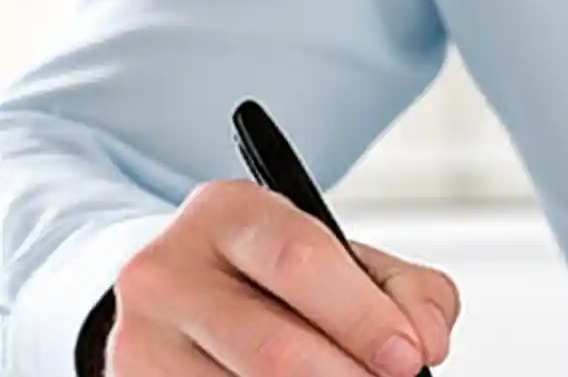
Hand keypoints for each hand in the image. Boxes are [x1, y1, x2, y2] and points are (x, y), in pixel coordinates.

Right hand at [105, 179, 459, 375]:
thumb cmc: (278, 281)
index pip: (300, 261)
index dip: (363, 318)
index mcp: (228, 212)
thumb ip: (407, 291)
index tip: (409, 357)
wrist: (181, 301)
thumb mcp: (344, 260)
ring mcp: (139, 341)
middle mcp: (167, 272)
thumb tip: (426, 343)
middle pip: (272, 347)